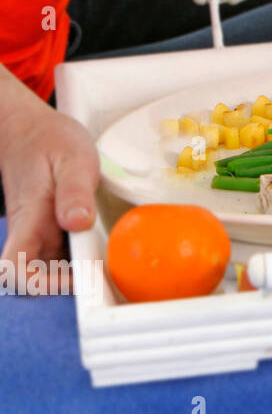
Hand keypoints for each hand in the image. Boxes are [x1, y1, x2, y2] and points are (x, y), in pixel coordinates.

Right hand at [0, 75, 99, 294]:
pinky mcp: (50, 228)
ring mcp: (39, 232)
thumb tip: (78, 223)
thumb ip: (75, 191)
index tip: (75, 279)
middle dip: (68, 285)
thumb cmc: (48, 140)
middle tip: (107, 275)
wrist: (28, 128)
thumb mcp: (73, 158)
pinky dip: (81, 257)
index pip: (17, 268)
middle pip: (36, 276)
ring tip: (112, 264)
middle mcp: (30, 232)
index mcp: (30, 219)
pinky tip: (106, 249)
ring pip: (51, 267)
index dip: (41, 285)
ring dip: (77, 273)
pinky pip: (62, 252)